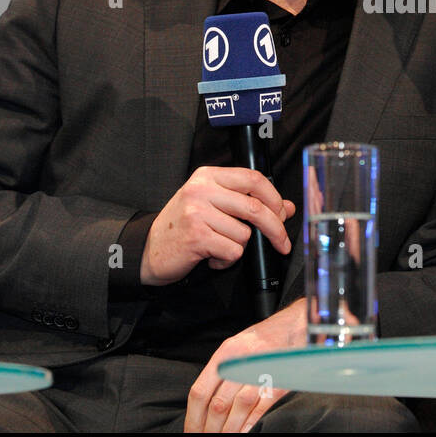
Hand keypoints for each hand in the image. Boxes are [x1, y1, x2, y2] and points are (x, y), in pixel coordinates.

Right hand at [141, 166, 293, 285]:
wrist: (149, 250)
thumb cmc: (184, 226)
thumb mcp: (215, 206)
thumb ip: (249, 203)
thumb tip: (286, 208)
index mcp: (208, 176)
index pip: (253, 178)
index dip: (274, 198)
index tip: (282, 214)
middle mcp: (202, 190)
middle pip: (255, 207)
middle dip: (275, 229)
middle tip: (282, 243)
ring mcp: (197, 212)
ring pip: (244, 233)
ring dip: (238, 247)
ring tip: (219, 246)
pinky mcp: (196, 237)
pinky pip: (232, 251)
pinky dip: (227, 260)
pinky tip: (211, 256)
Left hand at [185, 299, 306, 432]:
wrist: (297, 324)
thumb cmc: (265, 338)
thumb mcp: (237, 347)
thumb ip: (221, 372)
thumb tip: (204, 404)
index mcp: (226, 353)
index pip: (200, 391)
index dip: (193, 417)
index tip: (192, 431)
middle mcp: (241, 361)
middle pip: (218, 404)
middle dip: (210, 428)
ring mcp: (262, 370)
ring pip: (238, 407)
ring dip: (229, 429)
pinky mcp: (281, 379)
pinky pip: (262, 406)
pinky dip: (251, 423)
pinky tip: (244, 432)